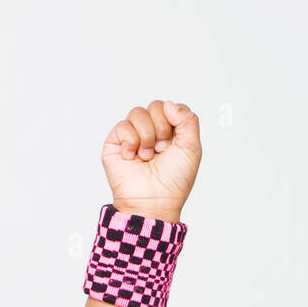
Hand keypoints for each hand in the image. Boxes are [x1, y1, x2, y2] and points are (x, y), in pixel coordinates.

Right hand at [101, 100, 201, 221]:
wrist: (155, 201)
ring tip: (147, 157)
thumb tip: (168, 104)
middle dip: (162, 129)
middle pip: (155, 106)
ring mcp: (132, 136)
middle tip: (161, 151)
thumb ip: (188, 119)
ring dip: (147, 137)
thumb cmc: (174, 181)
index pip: (170, 106)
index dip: (174, 121)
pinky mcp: (115, 143)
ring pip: (138, 113)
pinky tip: (132, 157)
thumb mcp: (192, 148)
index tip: (174, 144)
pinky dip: (131, 142)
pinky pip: (123, 126)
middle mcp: (150, 131)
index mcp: (169, 131)